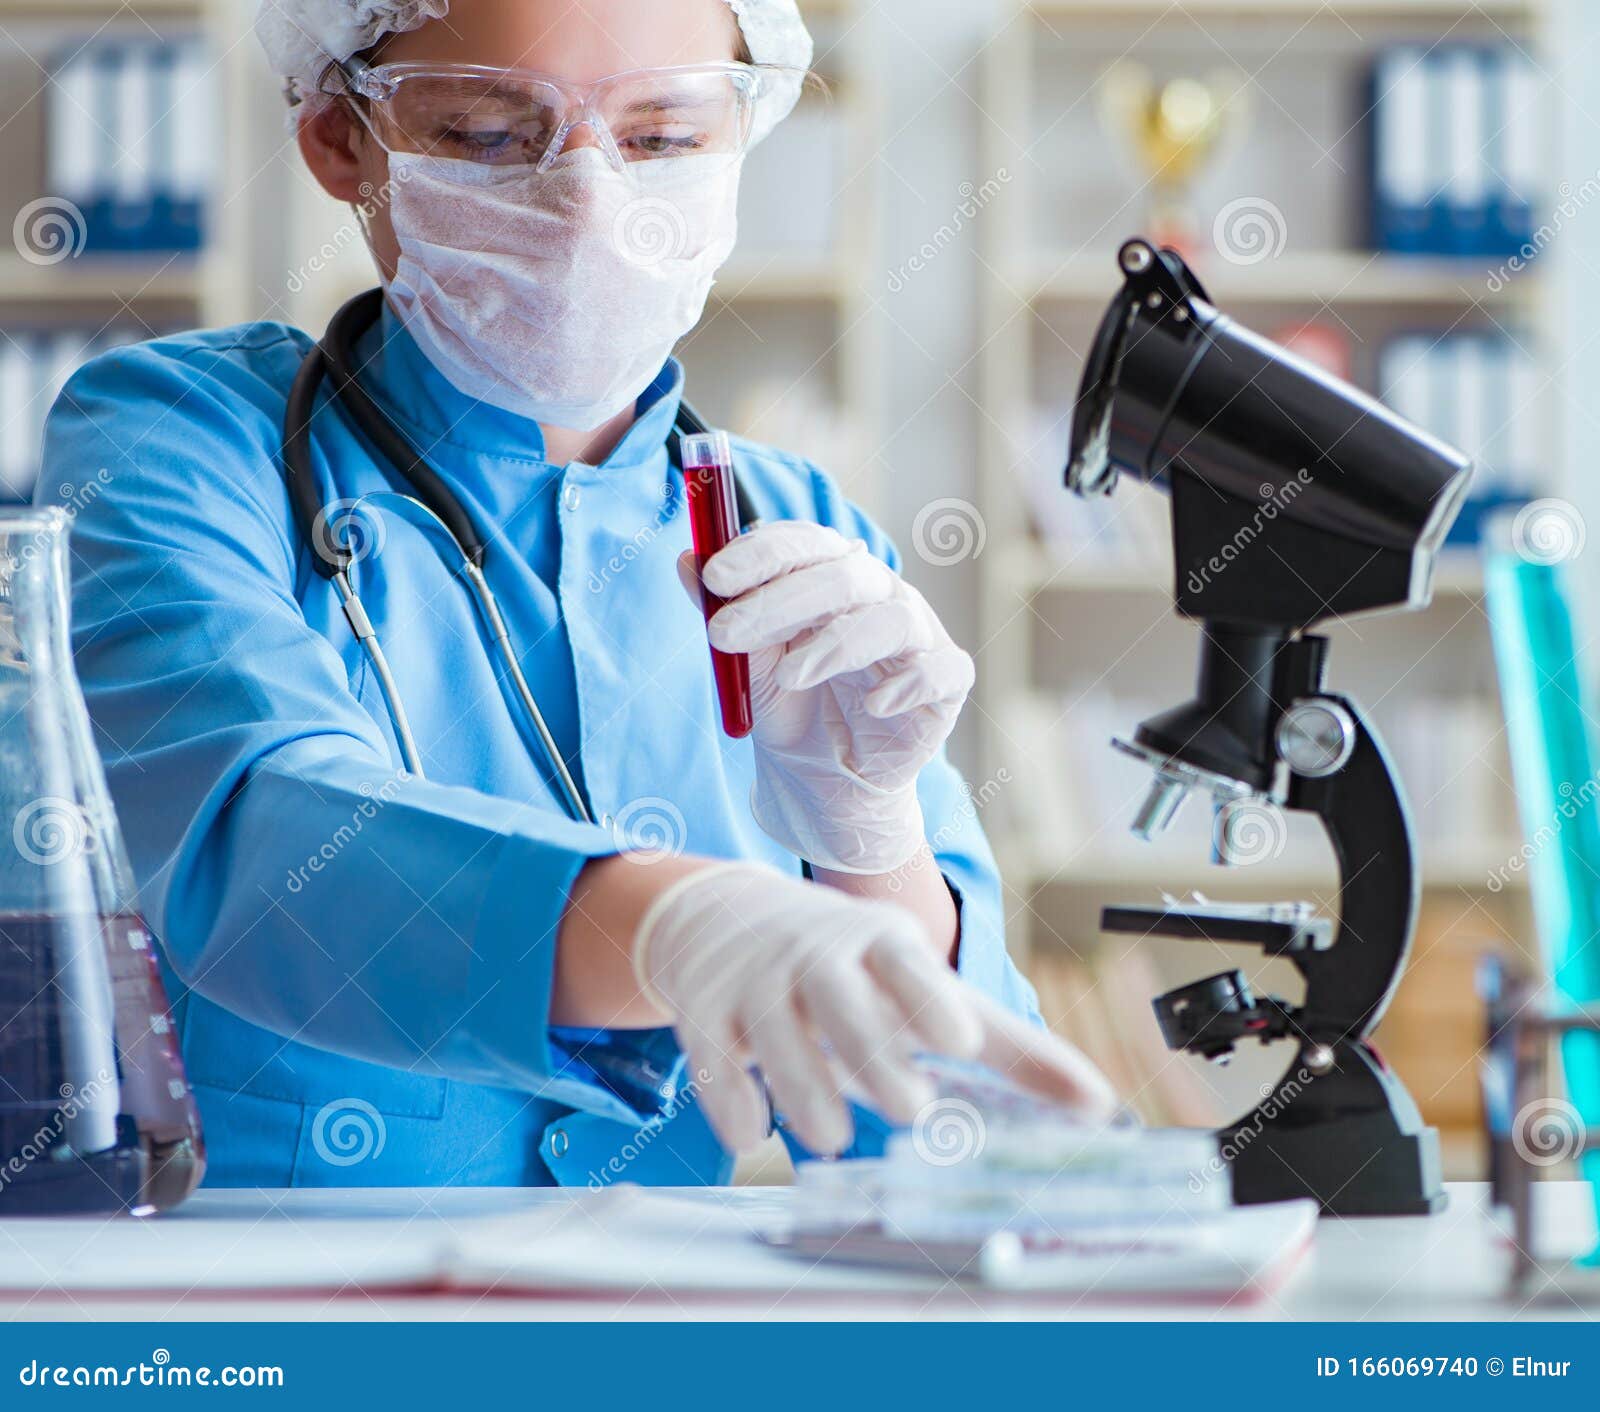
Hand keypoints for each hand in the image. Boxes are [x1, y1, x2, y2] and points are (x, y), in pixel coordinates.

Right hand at [633, 863, 1115, 1155]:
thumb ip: (1010, 1047)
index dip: (930, 997)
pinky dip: (728, 1095)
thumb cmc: (853, 967)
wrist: (725, 916)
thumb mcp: (925, 988)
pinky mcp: (705, 1007)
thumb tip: (1101, 1105)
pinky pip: (711, 1053)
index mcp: (880, 944)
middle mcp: (816, 955)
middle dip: (871, 1050)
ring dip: (803, 1085)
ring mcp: (756, 979)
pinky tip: (748, 1131)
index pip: (906, 963)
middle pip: (841, 998)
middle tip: (911, 1108)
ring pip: (774, 1031)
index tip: (961, 1039)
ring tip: (832, 1138)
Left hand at [679, 521, 974, 873]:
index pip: (805, 543)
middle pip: (844, 576)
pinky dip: (912, 683)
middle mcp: (879, 594)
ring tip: (790, 677)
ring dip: (838, 644)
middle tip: (725, 634)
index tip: (714, 577)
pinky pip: (941, 672)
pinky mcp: (946, 686)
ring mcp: (917, 637)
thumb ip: (721, 611)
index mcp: (830, 573)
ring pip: (892, 620)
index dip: (762, 554)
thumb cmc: (789, 704)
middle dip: (781, 602)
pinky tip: (876, 705)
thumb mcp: (745, 662)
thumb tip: (684, 559)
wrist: (822, 780)